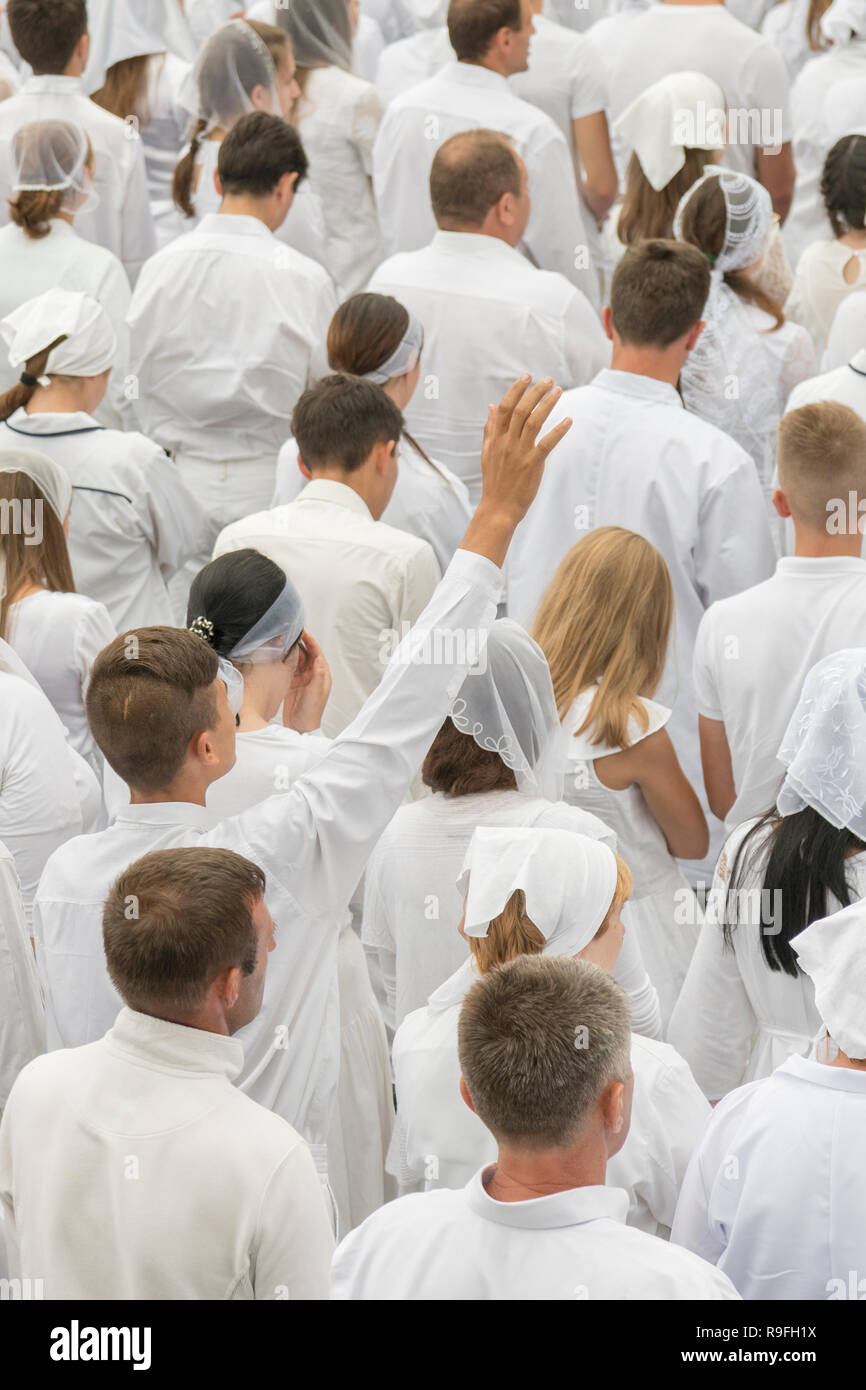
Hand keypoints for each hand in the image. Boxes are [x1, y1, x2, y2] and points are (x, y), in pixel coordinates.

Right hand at [282, 630, 330, 732]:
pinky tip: (277, 654)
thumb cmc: (311, 712)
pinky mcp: (292, 683)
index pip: (316, 653)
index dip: (310, 641)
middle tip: (289, 632)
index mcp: (321, 675)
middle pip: (305, 653)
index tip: (302, 631)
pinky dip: (284, 660)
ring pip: (296, 659)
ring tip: (282, 639)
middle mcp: (312, 674)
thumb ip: (317, 675)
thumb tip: (318, 658)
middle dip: (298, 642)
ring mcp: (301, 678)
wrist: (301, 727)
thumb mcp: (316, 693)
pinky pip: (288, 667)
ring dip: (290, 649)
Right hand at [460, 376, 572, 568]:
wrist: (498, 508)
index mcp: (496, 438)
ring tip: (559, 392)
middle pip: (521, 410)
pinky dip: (558, 430)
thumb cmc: (495, 481)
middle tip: (549, 380)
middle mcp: (507, 442)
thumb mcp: (487, 453)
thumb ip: (490, 429)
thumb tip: (490, 406)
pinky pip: (547, 443)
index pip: (505, 407)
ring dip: (548, 404)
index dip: (516, 390)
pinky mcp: (532, 465)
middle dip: (535, 392)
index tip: (528, 377)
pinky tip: (569, 420)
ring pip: (534, 422)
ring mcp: (519, 453)